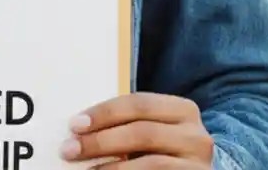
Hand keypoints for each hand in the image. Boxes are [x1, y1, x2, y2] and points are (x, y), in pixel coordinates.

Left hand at [59, 92, 212, 167]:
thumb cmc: (162, 149)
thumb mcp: (150, 130)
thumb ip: (126, 124)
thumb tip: (79, 127)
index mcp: (183, 110)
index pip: (139, 104)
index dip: (104, 113)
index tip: (75, 124)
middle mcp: (196, 136)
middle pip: (142, 132)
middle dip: (101, 141)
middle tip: (70, 149)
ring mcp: (198, 164)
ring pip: (150, 163)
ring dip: (112, 167)